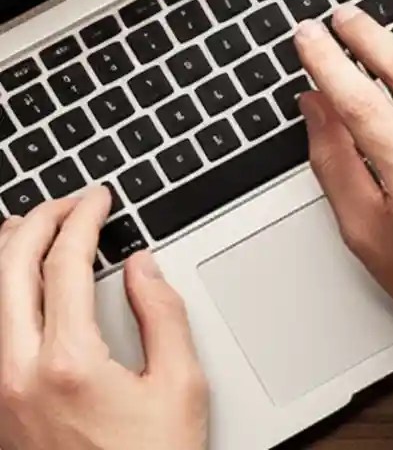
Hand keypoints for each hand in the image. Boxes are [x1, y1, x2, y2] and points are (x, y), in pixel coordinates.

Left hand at [0, 186, 207, 449]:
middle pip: (8, 267)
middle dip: (36, 221)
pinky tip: (12, 286)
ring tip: (28, 228)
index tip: (97, 198)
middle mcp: (17, 372)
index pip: (65, 262)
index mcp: (69, 362)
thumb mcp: (181, 388)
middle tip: (65, 203)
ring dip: (5, 251)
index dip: (83, 218)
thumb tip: (143, 266)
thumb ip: (163, 316)